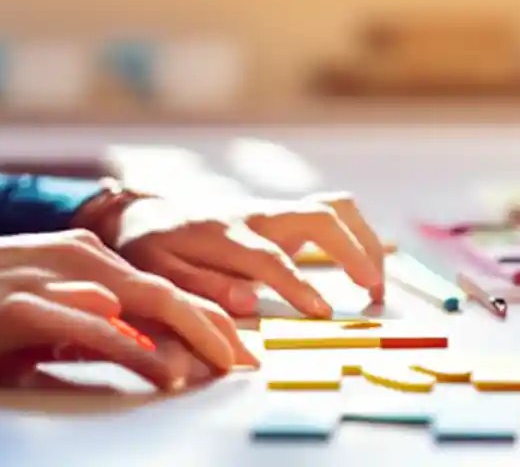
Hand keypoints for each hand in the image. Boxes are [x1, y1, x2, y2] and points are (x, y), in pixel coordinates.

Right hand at [0, 230, 251, 388]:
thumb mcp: (31, 313)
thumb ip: (84, 326)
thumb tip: (134, 351)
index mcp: (82, 253)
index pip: (163, 285)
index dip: (208, 317)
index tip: (241, 350)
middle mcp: (75, 257)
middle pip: (168, 292)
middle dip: (218, 328)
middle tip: (253, 361)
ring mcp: (47, 276)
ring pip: (143, 305)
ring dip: (192, 338)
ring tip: (229, 367)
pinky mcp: (16, 306)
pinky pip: (92, 330)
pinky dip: (135, 351)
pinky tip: (165, 374)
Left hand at [101, 192, 383, 318]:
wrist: (143, 210)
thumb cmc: (149, 249)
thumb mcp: (157, 272)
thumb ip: (201, 286)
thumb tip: (248, 301)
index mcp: (224, 234)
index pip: (270, 257)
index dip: (297, 284)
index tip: (322, 312)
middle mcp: (257, 215)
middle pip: (319, 216)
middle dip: (354, 250)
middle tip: (374, 291)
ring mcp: (275, 210)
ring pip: (335, 206)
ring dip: (364, 239)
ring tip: (376, 282)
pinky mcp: (285, 214)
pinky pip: (333, 213)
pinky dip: (357, 236)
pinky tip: (365, 267)